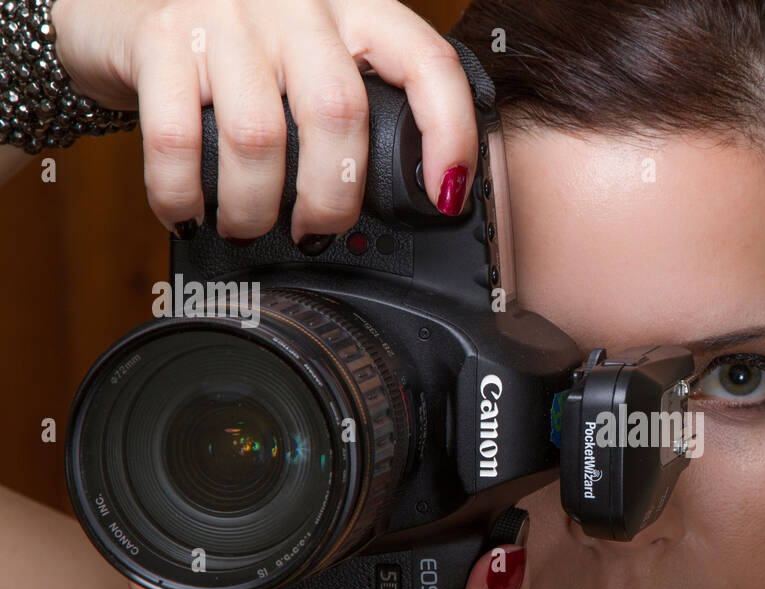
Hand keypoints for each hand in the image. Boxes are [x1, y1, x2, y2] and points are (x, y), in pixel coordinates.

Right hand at [49, 0, 478, 240]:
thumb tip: (411, 197)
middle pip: (338, 113)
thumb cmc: (236, 42)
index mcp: (354, 6)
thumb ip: (356, 101)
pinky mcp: (159, 37)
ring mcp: (226, 14)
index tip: (447, 195)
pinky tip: (189, 214)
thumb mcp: (311, 52)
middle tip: (316, 232)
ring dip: (255, 208)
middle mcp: (297, 2)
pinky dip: (184, 195)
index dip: (449, 135)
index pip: (427, 63)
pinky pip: (177, 140)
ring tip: (248, 228)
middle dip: (332, 198)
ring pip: (259, 137)